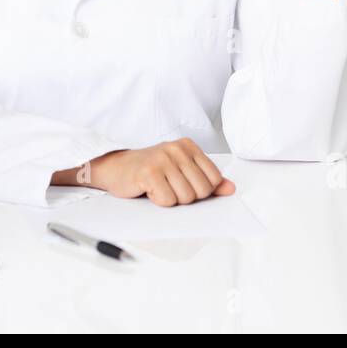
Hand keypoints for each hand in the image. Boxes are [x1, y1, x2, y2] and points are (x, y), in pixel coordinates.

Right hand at [90, 139, 235, 206]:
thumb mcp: (181, 171)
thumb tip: (230, 189)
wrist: (116, 168)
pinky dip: (159, 201)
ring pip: (186, 197)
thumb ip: (206, 179)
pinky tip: (150, 190)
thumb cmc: (149, 170)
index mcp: (188, 146)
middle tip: (169, 188)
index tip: (185, 185)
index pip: (214, 179)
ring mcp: (162, 159)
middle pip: (201, 190)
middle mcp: (176, 149)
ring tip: (159, 188)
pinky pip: (168, 200)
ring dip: (172, 200)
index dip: (202, 191)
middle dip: (187, 197)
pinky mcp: (149, 172)